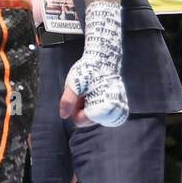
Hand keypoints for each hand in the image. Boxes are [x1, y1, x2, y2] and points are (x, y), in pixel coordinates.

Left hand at [61, 2, 127, 126]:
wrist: (103, 61)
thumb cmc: (88, 71)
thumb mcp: (73, 83)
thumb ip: (67, 100)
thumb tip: (63, 115)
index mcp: (103, 108)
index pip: (80, 121)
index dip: (74, 109)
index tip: (78, 96)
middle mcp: (113, 113)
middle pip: (86, 120)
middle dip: (81, 108)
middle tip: (82, 93)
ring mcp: (117, 112)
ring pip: (92, 117)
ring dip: (87, 106)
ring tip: (89, 92)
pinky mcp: (118, 109)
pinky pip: (99, 114)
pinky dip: (94, 105)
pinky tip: (94, 94)